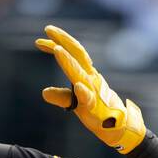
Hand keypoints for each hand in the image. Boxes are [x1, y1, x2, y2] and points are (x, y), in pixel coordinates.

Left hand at [35, 25, 146, 152]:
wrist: (119, 128)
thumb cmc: (98, 113)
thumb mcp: (77, 103)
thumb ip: (62, 96)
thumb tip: (44, 92)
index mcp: (87, 75)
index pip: (73, 54)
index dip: (58, 44)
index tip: (39, 41)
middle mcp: (91, 79)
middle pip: (78, 54)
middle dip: (64, 40)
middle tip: (48, 28)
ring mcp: (94, 92)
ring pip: (80, 74)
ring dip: (69, 63)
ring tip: (58, 50)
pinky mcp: (95, 108)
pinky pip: (89, 99)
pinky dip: (83, 92)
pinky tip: (78, 87)